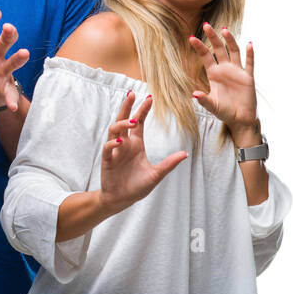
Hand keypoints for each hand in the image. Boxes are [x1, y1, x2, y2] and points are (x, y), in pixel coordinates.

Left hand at [0, 21, 29, 108]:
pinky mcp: (6, 85)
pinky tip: (12, 105)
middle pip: (4, 40)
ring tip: (23, 54)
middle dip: (8, 33)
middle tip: (7, 27)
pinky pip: (10, 92)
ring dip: (19, 58)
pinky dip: (11, 99)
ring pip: (14, 60)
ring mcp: (3, 69)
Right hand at [99, 92, 188, 212]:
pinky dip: (112, 143)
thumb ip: (169, 164)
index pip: (138, 122)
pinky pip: (107, 148)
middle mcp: (124, 144)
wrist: (121, 200)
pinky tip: (119, 141)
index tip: (149, 97)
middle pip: (123, 120)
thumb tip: (185, 154)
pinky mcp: (107, 161)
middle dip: (127, 107)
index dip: (142, 109)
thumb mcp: (156, 174)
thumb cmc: (137, 186)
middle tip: (132, 94)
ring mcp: (114, 151)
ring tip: (131, 120)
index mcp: (136, 144)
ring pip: (114, 130)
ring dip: (121, 123)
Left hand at [187, 22, 257, 136]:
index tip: (191, 38)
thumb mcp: (212, 106)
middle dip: (213, 37)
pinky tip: (249, 44)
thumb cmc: (224, 112)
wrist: (240, 119)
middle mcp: (225, 69)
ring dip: (230, 41)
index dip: (199, 47)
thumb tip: (194, 94)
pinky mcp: (248, 77)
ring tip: (224, 30)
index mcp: (214, 74)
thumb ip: (204, 100)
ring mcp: (237, 72)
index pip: (206, 56)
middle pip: (219, 49)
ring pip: (233, 52)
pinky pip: (249, 64)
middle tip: (206, 25)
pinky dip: (250, 54)